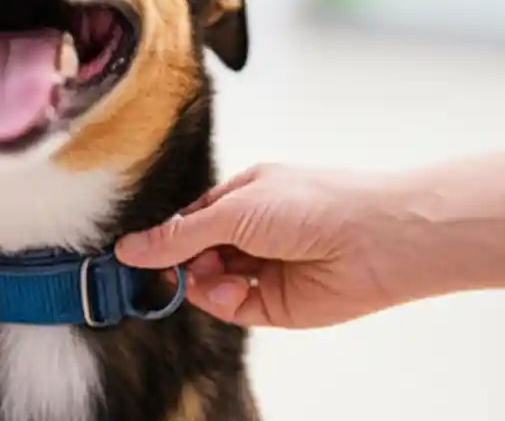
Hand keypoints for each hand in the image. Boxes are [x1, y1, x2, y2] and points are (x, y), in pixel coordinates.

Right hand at [116, 165, 409, 327]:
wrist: (374, 240)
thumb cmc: (312, 205)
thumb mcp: (233, 210)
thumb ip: (180, 234)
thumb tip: (131, 246)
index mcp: (243, 196)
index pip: (189, 220)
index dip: (163, 237)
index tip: (134, 253)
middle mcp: (252, 232)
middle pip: (194, 254)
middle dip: (179, 262)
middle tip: (167, 269)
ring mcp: (263, 268)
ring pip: (209, 283)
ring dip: (201, 281)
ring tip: (208, 275)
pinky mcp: (274, 304)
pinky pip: (232, 307)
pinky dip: (223, 301)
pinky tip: (232, 289)